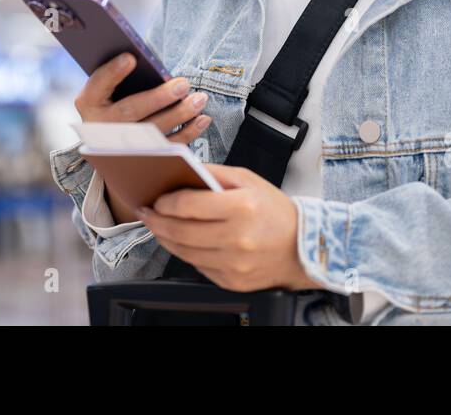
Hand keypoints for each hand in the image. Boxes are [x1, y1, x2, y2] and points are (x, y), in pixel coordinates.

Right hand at [74, 53, 210, 143]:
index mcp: (89, 102)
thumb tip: (145, 58)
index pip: (98, 84)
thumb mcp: (110, 87)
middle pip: (131, 112)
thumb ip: (122, 74)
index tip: (131, 58)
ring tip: (199, 98)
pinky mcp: (143, 158)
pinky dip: (189, 133)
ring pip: (153, 131)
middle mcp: (101, 127)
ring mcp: (121, 146)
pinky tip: (203, 118)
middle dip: (159, 98)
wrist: (111, 142)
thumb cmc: (115, 100)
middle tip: (183, 84)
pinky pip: (169, 147)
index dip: (113, 72)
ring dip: (180, 115)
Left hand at [137, 164, 321, 292]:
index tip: (157, 199)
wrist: (303, 246)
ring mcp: (234, 264)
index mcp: (242, 207)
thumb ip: (213, 173)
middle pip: (180, 231)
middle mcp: (238, 239)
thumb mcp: (248, 180)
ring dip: (165, 238)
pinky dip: (186, 253)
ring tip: (159, 226)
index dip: (165, 202)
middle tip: (147, 213)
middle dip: (157, 221)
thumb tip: (182, 169)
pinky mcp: (232, 281)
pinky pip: (198, 267)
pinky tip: (182, 241)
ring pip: (184, 252)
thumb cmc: (275, 210)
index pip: (188, 205)